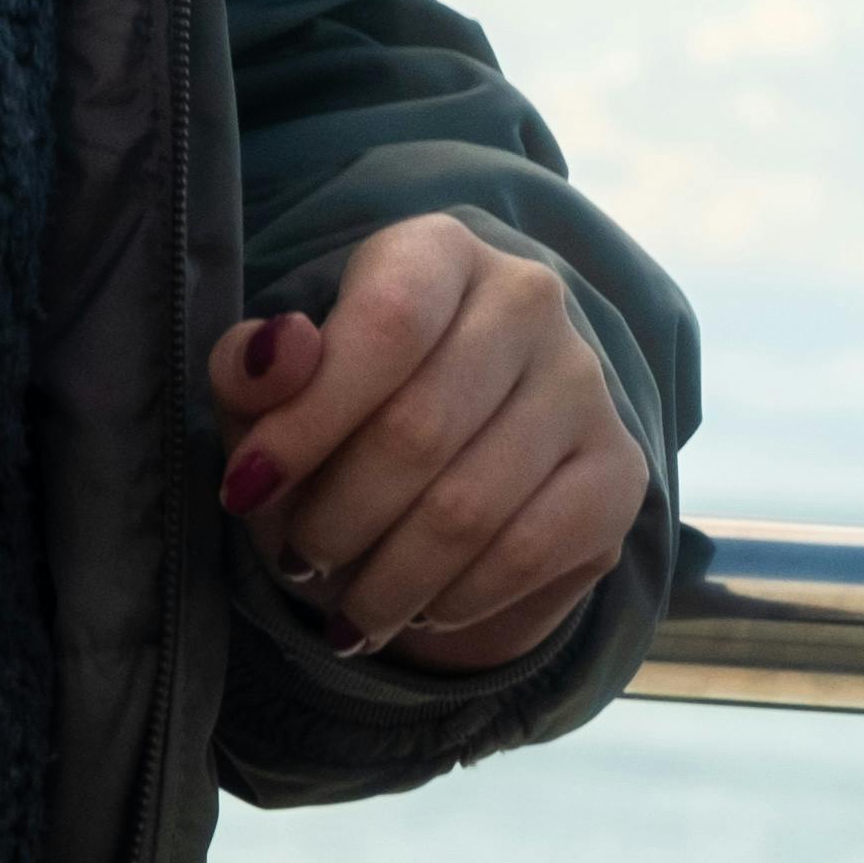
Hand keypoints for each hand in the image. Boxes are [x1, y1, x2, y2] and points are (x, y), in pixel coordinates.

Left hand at [211, 216, 649, 674]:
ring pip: (469, 507)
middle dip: (338, 517)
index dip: (309, 418)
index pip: (387, 324)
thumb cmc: (341, 422)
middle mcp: (528, 300)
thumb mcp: (272, 394)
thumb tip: (276, 346)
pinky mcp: (618, 474)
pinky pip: (525, 554)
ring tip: (345, 607)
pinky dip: (454, 600)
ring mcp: (584, 386)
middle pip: (421, 428)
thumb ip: (253, 368)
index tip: (245, 488)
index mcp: (438, 252)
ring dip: (388, 579)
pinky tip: (416, 610)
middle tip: (297, 560)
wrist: (450, 469)